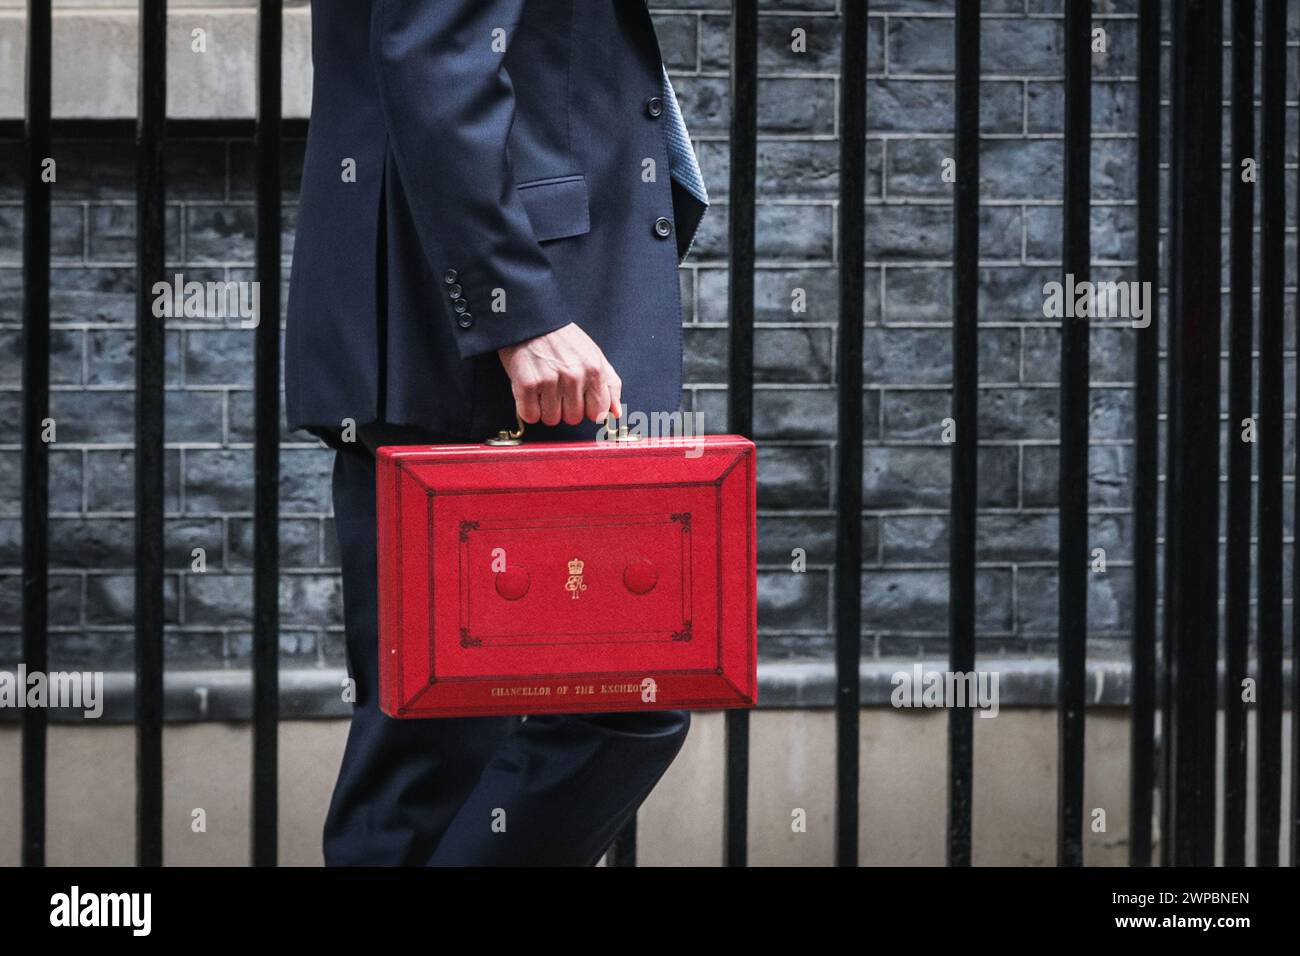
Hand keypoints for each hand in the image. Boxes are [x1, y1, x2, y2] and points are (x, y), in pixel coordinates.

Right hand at [497, 323, 622, 425]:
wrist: (532, 320)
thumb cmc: (563, 339)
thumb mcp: (594, 355)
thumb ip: (610, 385)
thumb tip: (616, 413)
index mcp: (594, 370)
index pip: (597, 412)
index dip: (586, 408)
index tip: (578, 398)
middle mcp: (573, 377)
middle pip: (573, 418)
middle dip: (565, 408)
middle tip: (557, 388)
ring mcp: (549, 381)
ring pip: (551, 419)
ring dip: (545, 409)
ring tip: (543, 388)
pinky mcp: (527, 385)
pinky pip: (530, 415)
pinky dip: (528, 408)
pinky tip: (531, 392)